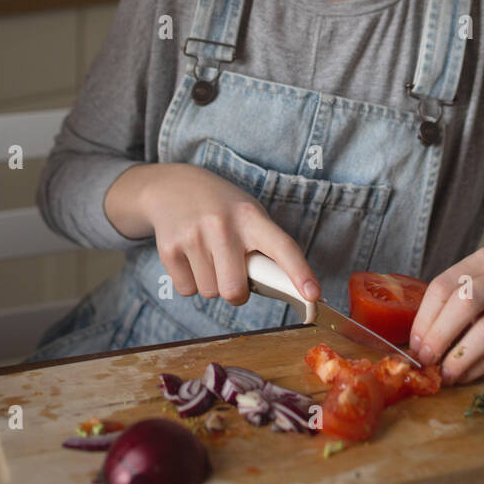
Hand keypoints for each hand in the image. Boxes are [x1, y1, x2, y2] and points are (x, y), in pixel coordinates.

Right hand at [139, 163, 321, 309]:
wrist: (172, 187)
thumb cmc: (221, 207)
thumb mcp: (247, 213)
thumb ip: (263, 246)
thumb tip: (284, 290)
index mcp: (251, 216)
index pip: (282, 247)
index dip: (300, 273)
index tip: (313, 295)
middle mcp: (222, 225)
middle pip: (235, 291)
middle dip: (236, 292)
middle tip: (233, 272)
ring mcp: (193, 237)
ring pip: (210, 293)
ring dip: (212, 283)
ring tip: (208, 254)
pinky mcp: (169, 249)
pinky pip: (188, 291)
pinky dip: (191, 282)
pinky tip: (190, 256)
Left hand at [408, 246, 483, 384]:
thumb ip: (461, 302)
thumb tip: (423, 340)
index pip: (444, 285)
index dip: (424, 317)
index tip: (414, 342)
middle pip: (464, 304)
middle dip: (438, 335)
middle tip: (424, 359)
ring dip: (459, 357)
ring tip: (445, 374)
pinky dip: (480, 366)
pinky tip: (466, 375)